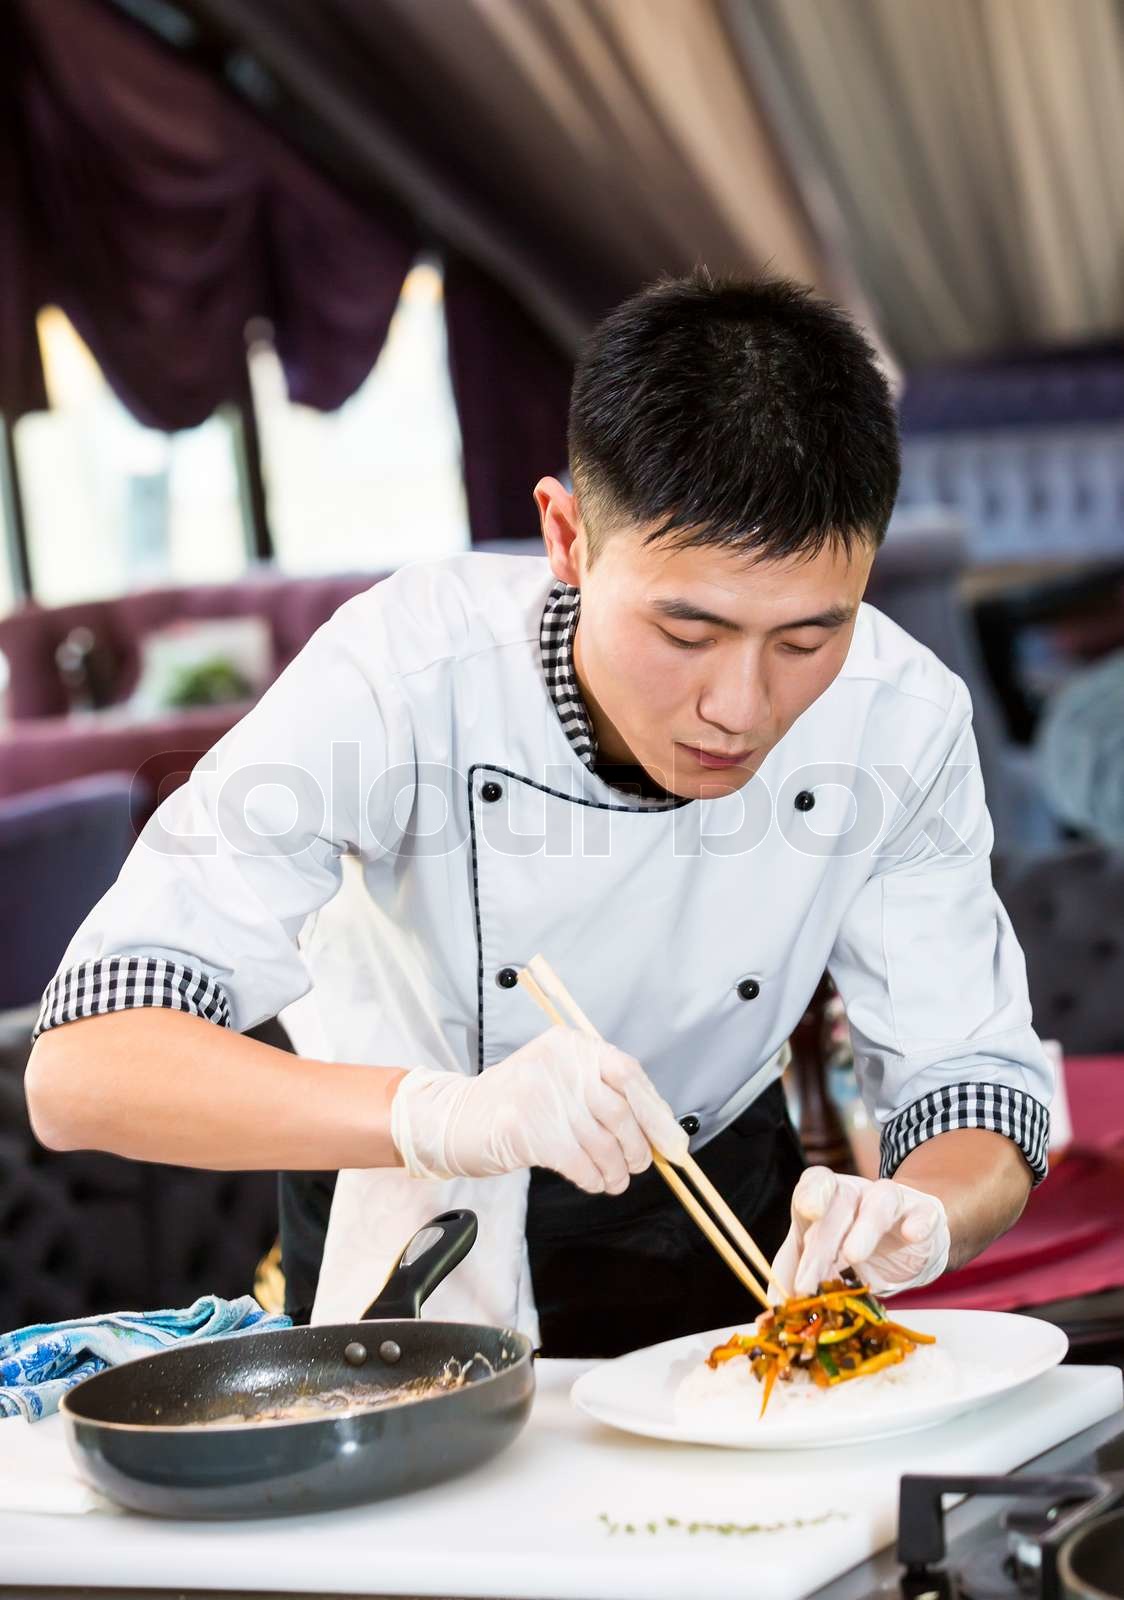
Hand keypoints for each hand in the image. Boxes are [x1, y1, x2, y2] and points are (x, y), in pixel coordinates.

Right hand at [390, 1026, 687, 1193]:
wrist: (455, 1119)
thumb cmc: (514, 1104)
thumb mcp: (556, 1080)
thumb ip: (598, 1091)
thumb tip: (656, 1124)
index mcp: (569, 1045)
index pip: (627, 1071)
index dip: (653, 1108)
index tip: (668, 1137)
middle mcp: (557, 1064)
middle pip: (618, 1109)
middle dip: (637, 1145)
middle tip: (639, 1164)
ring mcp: (539, 1095)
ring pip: (601, 1140)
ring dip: (615, 1169)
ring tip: (615, 1181)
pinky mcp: (525, 1129)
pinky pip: (578, 1161)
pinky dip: (593, 1178)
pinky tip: (594, 1182)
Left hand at [772, 1168, 950, 1298]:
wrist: (912, 1240)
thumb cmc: (859, 1243)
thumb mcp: (825, 1256)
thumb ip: (797, 1269)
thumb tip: (775, 1306)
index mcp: (828, 1197)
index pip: (815, 1183)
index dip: (809, 1195)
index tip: (805, 1213)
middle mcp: (858, 1192)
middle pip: (839, 1203)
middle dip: (822, 1242)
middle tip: (807, 1283)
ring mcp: (894, 1201)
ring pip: (879, 1202)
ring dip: (864, 1228)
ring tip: (853, 1257)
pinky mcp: (925, 1215)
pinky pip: (924, 1213)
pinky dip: (918, 1222)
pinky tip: (913, 1234)